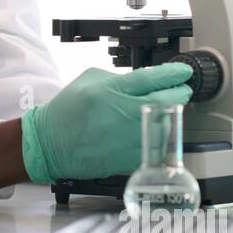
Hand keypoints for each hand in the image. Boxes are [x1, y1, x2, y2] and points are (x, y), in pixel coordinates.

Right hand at [21, 63, 194, 182]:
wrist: (48, 144)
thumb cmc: (66, 111)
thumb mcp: (88, 80)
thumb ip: (117, 77)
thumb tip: (144, 81)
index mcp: (109, 91)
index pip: (151, 79)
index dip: (173, 74)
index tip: (184, 72)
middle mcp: (120, 114)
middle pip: (165, 102)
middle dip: (179, 94)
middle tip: (182, 91)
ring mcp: (124, 139)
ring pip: (165, 127)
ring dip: (172, 117)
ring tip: (170, 111)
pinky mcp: (126, 159)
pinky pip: (154, 148)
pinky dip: (161, 139)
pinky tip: (158, 132)